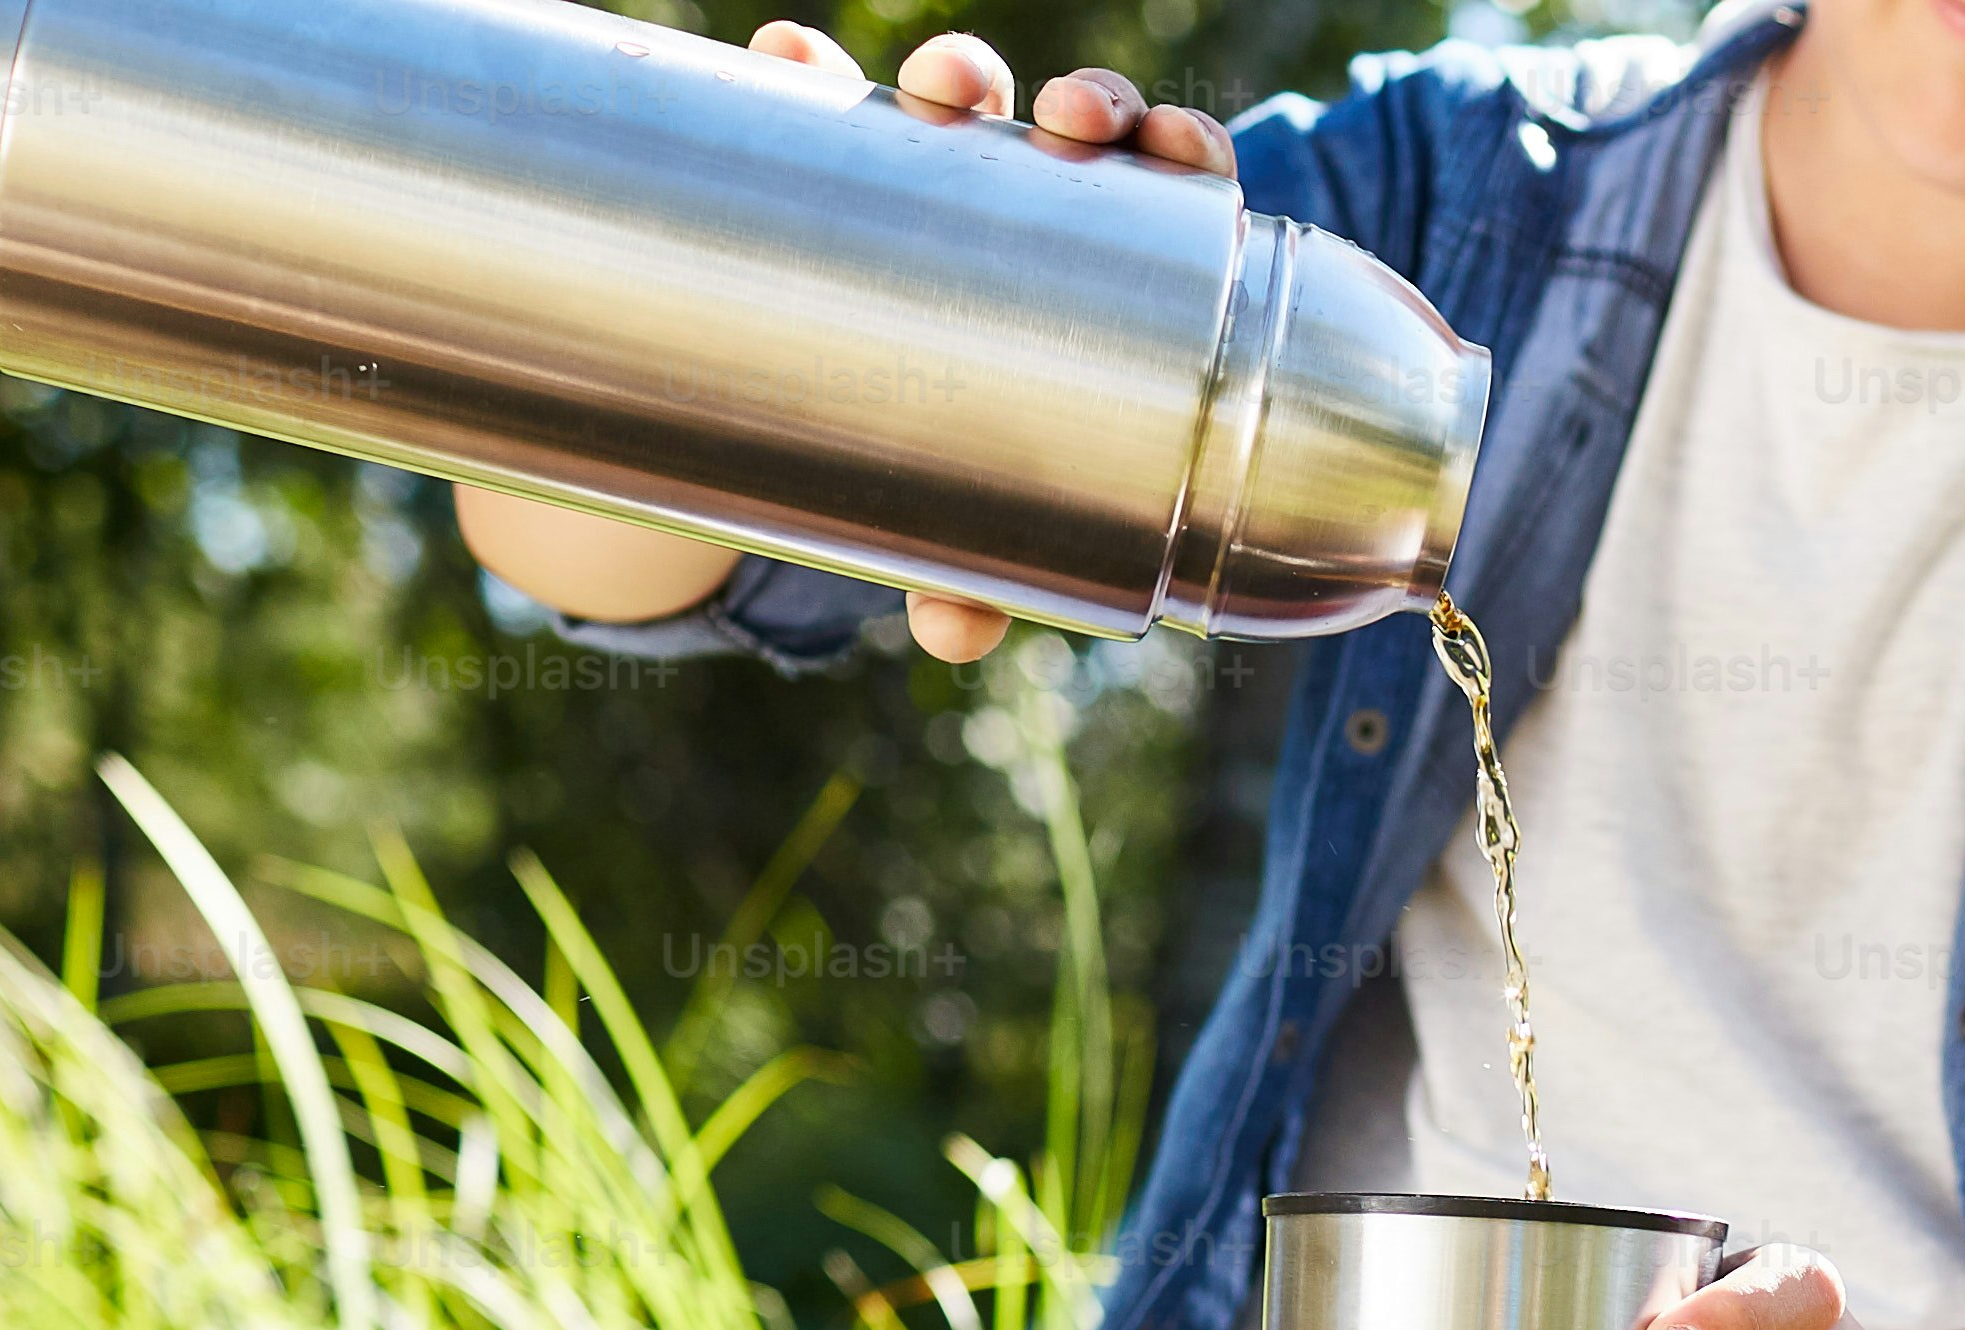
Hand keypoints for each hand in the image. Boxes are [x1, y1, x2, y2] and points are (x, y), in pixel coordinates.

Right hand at [746, 25, 1232, 663]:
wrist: (855, 433)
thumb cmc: (971, 473)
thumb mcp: (987, 527)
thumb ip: (983, 571)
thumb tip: (948, 631)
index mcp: (1111, 263)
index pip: (1166, 178)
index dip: (1180, 147)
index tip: (1180, 147)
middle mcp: (1029, 203)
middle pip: (1079, 122)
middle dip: (1087, 100)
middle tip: (1068, 121)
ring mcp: (932, 178)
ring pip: (962, 93)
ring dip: (959, 71)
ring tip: (943, 90)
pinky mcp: (829, 169)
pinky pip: (813, 102)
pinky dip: (800, 73)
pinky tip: (784, 63)